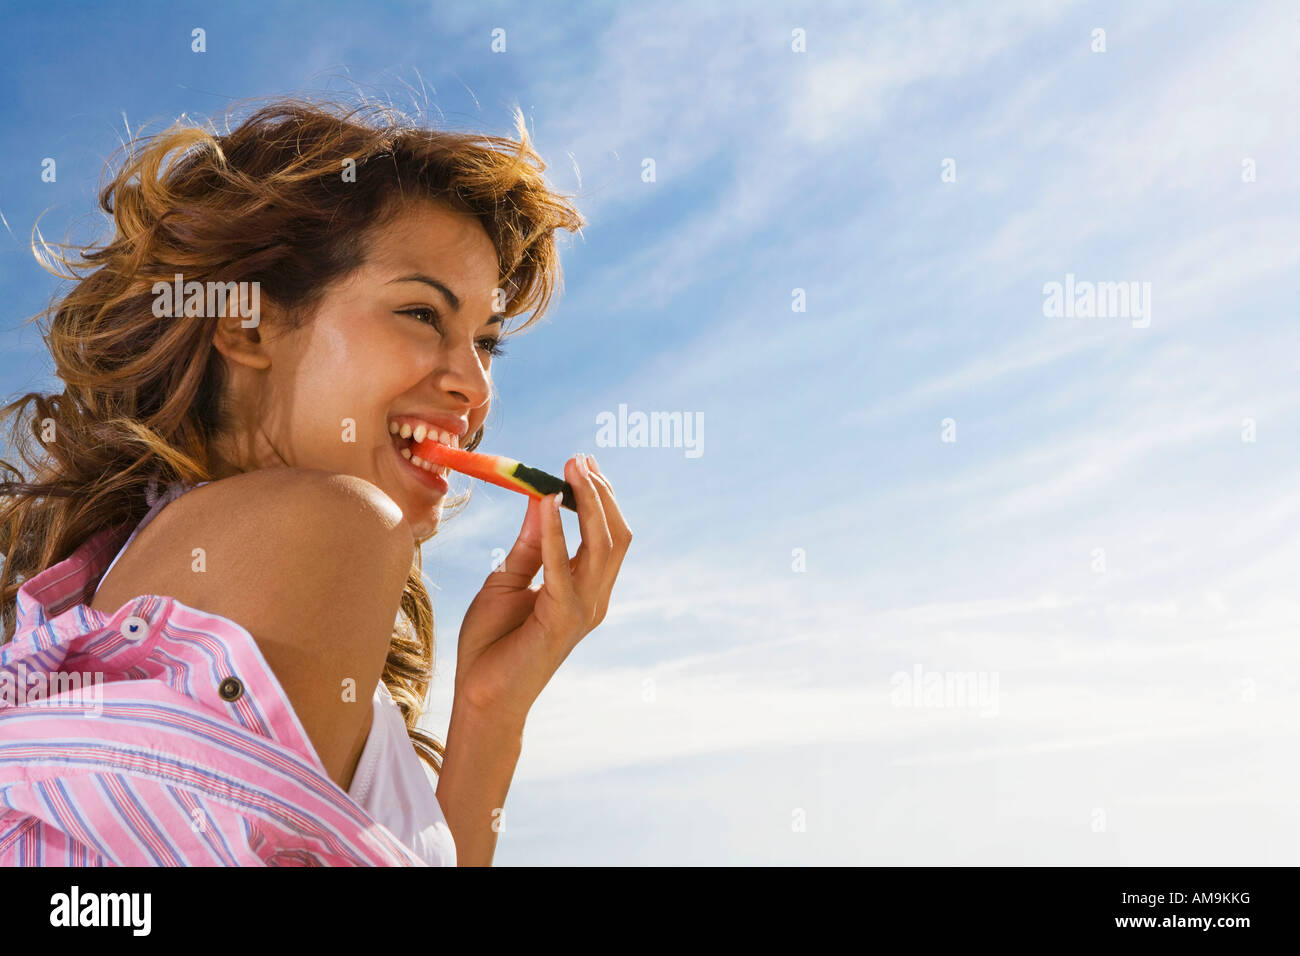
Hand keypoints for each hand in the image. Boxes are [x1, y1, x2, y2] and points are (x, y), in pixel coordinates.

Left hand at [454, 454, 631, 725]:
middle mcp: (594, 598)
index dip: (598, 497)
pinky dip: (554, 532)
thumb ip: (529, 544)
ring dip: (588, 503)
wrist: (482, 696)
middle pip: (615, 535)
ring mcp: (583, 609)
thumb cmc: (492, 644)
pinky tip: (543, 503)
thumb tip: (536, 498)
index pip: (606, 535)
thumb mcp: (508, 580)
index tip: (580, 463)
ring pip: (604, 545)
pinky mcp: (562, 619)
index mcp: (585, 589)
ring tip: (570, 471)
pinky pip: (562, 567)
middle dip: (600, 493)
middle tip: (579, 459)